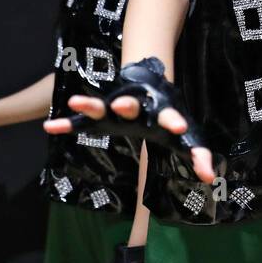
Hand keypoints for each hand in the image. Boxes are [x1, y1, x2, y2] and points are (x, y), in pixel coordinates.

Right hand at [42, 57, 215, 182]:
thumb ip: (196, 155)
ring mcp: (115, 110)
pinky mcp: (100, 117)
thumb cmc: (166, 118)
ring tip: (74, 103)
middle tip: (122, 105)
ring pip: (102, 106)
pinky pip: (80, 122)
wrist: (148, 83)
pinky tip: (49, 127)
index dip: (174, 123)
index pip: (169, 117)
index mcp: (160, 113)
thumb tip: (212, 178)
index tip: (181, 127)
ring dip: (90, 105)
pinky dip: (66, 124)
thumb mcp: (181, 136)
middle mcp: (137, 108)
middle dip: (126, 105)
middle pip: (131, 106)